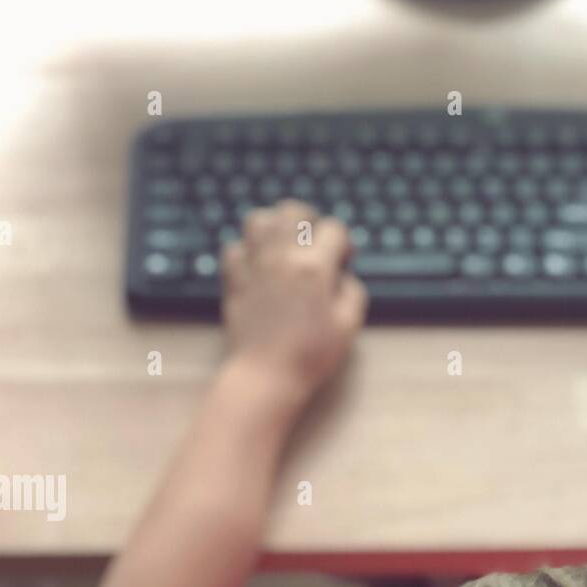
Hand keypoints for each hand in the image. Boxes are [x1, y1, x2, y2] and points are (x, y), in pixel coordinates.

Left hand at [221, 200, 367, 405]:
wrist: (266, 375)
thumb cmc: (311, 355)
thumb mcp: (348, 326)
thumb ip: (352, 292)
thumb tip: (342, 274)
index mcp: (314, 267)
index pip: (334, 229)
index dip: (343, 243)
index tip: (343, 260)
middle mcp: (282, 257)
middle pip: (294, 211)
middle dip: (309, 220)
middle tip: (314, 242)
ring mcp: (254, 265)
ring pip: (259, 219)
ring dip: (275, 226)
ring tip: (284, 245)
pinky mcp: (234, 279)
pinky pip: (235, 247)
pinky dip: (247, 251)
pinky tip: (258, 266)